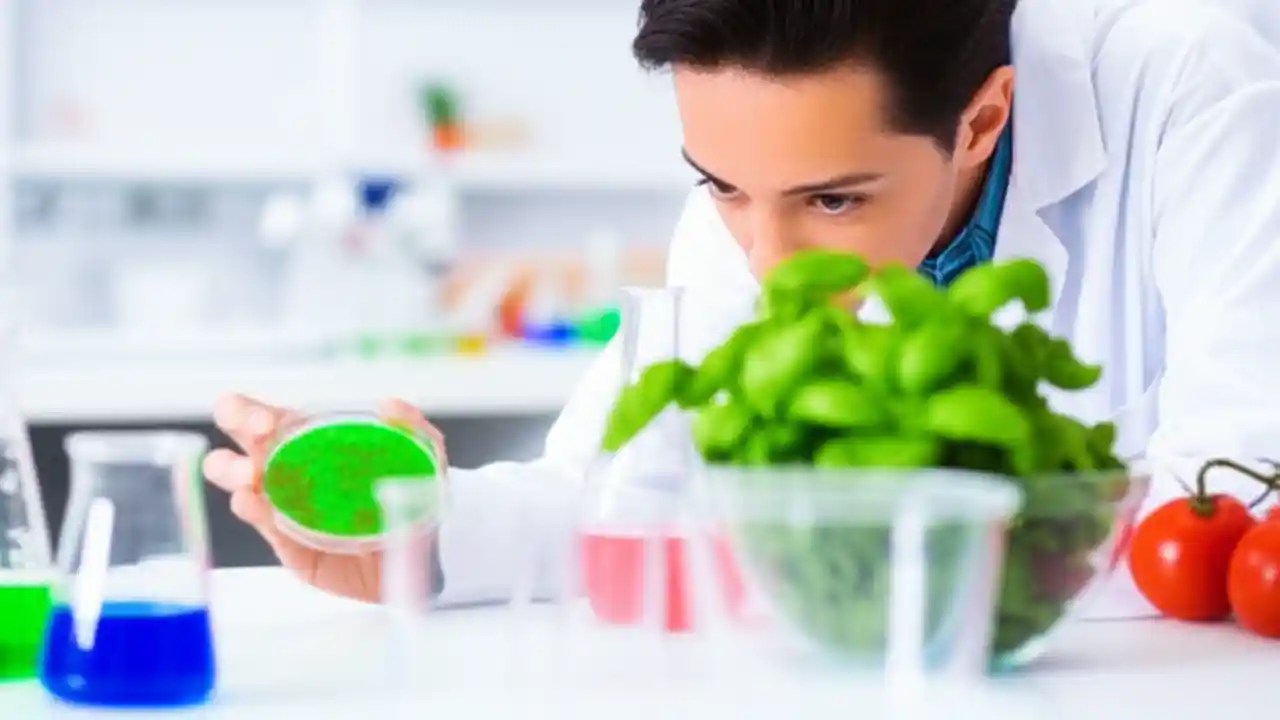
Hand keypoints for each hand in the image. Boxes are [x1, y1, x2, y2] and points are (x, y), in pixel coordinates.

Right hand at [204, 394, 446, 602]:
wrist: (422, 549)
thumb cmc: (410, 491)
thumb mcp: (423, 453)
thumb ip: (412, 426)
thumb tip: (390, 406)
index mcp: (303, 438)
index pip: (256, 416)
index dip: (246, 412)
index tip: (267, 422)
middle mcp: (284, 468)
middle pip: (236, 443)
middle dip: (235, 433)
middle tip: (261, 437)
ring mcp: (282, 506)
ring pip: (238, 484)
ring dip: (234, 474)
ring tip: (252, 477)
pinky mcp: (288, 543)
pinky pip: (264, 526)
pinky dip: (256, 513)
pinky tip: (258, 505)